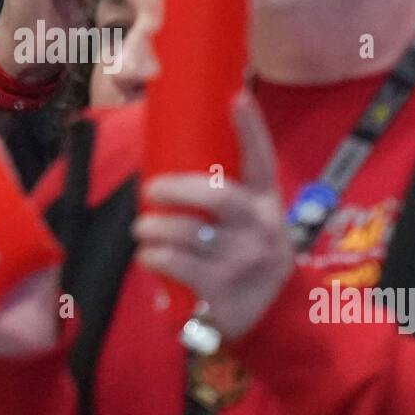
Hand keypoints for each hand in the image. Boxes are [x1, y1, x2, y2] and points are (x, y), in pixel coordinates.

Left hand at [132, 91, 293, 340]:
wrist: (272, 318)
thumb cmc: (249, 256)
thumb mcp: (253, 223)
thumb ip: (229, 195)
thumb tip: (178, 158)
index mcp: (267, 204)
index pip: (262, 159)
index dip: (250, 127)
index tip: (237, 95)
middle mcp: (260, 229)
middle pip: (216, 195)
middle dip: (173, 188)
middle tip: (149, 191)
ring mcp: (242, 260)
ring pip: (184, 231)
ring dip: (152, 228)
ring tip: (143, 230)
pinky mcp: (221, 289)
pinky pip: (174, 263)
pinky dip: (152, 257)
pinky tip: (148, 256)